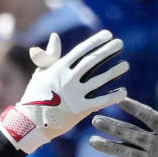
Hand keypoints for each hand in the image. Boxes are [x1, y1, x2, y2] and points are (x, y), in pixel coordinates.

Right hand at [0, 30, 127, 153]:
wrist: (30, 121)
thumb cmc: (35, 95)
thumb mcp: (41, 73)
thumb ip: (50, 55)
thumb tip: (55, 35)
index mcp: (59, 68)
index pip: (81, 51)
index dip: (95, 41)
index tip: (108, 35)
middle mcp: (68, 79)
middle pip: (92, 61)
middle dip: (107, 51)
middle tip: (120, 43)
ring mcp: (75, 94)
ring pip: (99, 80)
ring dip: (114, 72)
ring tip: (126, 65)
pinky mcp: (80, 110)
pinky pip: (100, 101)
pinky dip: (113, 96)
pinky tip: (124, 91)